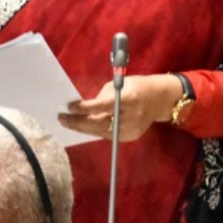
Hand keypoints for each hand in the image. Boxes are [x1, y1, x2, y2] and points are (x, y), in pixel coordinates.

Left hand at [60, 75, 180, 142]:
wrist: (160, 99)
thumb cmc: (136, 87)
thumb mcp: (119, 85)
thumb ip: (102, 97)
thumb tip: (81, 107)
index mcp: (128, 98)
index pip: (102, 106)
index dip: (84, 108)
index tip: (69, 107)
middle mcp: (130, 116)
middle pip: (98, 123)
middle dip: (77, 121)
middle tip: (62, 118)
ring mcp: (131, 129)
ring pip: (100, 132)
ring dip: (82, 128)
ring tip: (68, 123)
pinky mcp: (130, 137)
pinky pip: (107, 135)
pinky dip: (94, 130)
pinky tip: (83, 127)